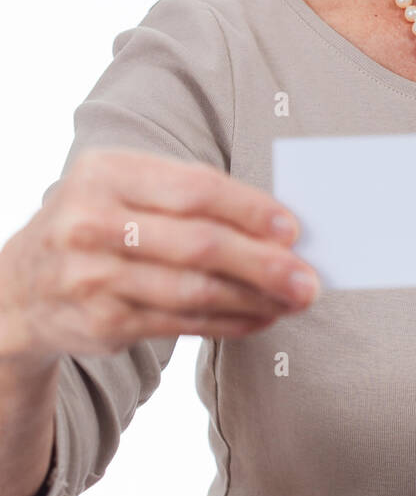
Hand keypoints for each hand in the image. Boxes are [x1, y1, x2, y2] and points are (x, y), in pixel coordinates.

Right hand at [0, 147, 318, 363]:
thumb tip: (275, 222)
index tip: (292, 227)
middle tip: (308, 277)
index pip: (194, 189)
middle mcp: (93, 223)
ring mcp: (93, 276)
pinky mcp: (103, 322)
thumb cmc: (97, 224)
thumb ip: (186, 196)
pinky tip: (259, 317)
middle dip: (263, 262)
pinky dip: (229, 322)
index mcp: (106, 172)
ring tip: (293, 299)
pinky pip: (182, 323)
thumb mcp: (122, 188)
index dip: (250, 209)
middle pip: (199, 244)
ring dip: (254, 298)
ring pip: (194, 290)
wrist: (21, 287)